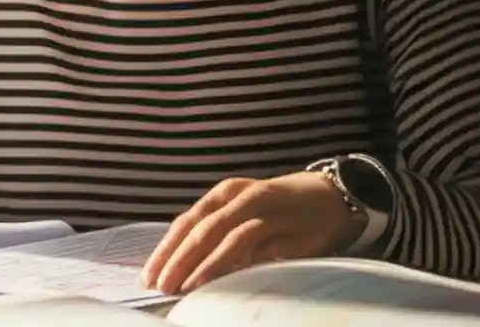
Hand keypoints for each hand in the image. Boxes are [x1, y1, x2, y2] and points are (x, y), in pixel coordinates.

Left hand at [141, 172, 353, 294]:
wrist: (331, 197)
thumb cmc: (277, 209)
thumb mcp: (241, 213)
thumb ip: (215, 234)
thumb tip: (181, 267)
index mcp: (223, 193)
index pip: (186, 223)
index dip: (165, 250)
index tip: (148, 275)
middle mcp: (241, 198)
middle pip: (201, 229)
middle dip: (177, 260)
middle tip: (161, 286)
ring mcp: (265, 212)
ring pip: (227, 237)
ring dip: (204, 264)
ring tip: (186, 286)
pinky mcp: (288, 230)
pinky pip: (258, 248)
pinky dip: (238, 265)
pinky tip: (224, 281)